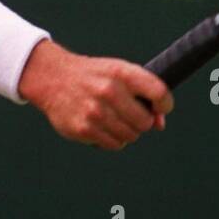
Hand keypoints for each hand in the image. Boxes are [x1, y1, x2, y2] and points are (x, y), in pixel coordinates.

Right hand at [18, 40, 172, 149]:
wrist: (53, 78)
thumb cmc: (93, 76)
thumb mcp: (118, 73)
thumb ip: (143, 93)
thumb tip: (160, 124)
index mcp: (121, 73)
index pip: (159, 92)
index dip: (165, 104)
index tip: (160, 108)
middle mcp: (109, 91)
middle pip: (145, 122)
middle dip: (142, 121)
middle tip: (130, 114)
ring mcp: (96, 112)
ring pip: (131, 136)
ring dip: (126, 131)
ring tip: (113, 118)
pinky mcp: (85, 129)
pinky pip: (114, 145)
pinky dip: (113, 139)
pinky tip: (102, 125)